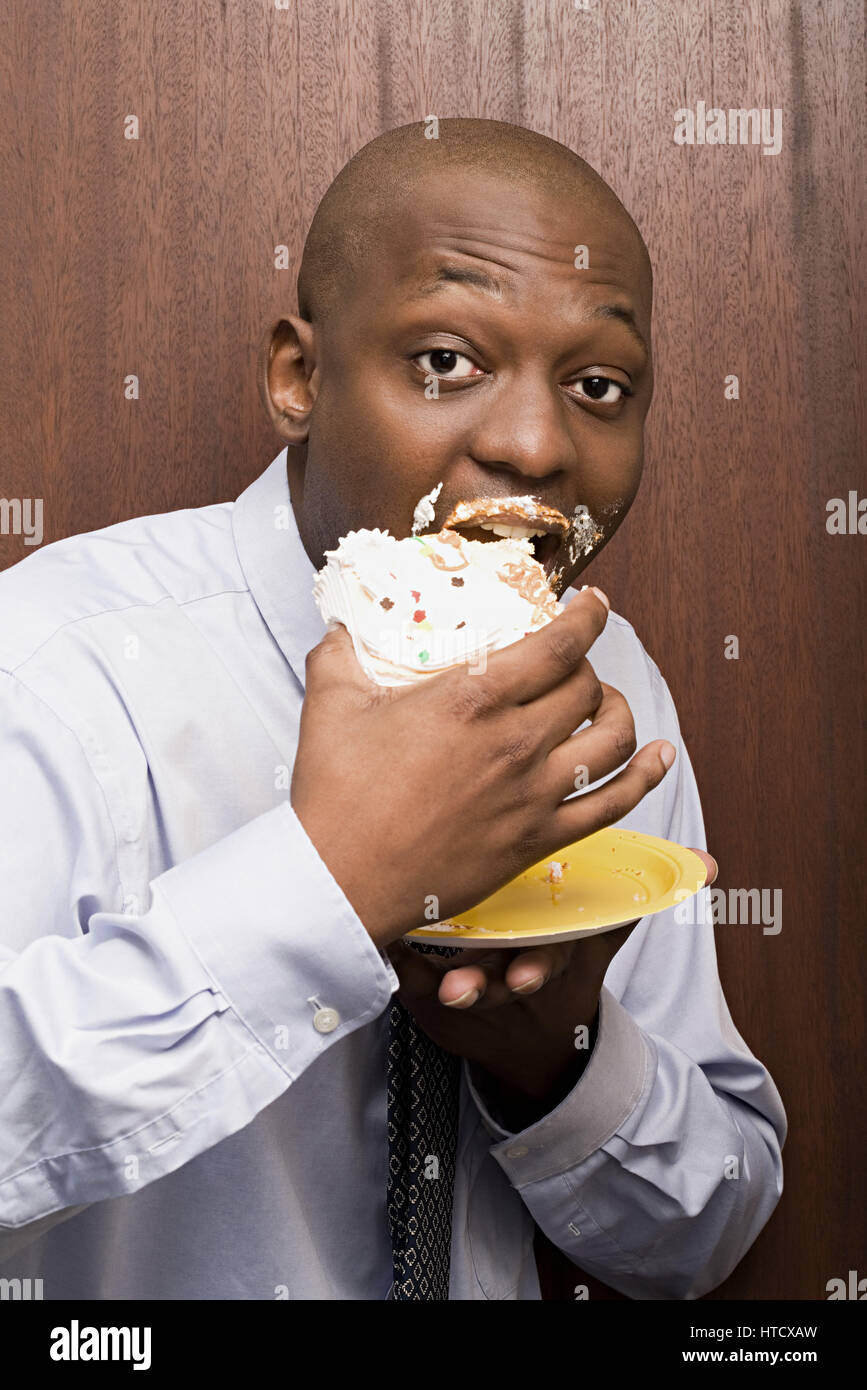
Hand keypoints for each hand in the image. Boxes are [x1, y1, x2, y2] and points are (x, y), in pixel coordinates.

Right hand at [291, 588, 674, 948]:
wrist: (341, 881)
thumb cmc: (334, 796)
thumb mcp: (330, 707)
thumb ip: (339, 657)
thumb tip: (340, 630)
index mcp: (473, 698)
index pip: (557, 644)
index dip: (588, 617)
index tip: (596, 603)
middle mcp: (514, 742)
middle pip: (586, 688)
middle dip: (588, 667)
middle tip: (571, 665)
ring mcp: (532, 794)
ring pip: (611, 739)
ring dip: (619, 713)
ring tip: (607, 705)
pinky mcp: (537, 840)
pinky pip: (613, 805)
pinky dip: (645, 777)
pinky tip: (660, 758)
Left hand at [386, 850, 717, 1126]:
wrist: (535, 1044)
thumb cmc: (560, 963)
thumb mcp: (603, 933)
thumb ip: (643, 893)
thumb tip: (705, 862)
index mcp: (550, 955)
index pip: (548, 959)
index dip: (537, 969)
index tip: (526, 976)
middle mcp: (507, 974)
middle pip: (493, 979)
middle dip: (478, 985)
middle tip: (457, 989)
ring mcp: (466, 986)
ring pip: (448, 986)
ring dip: (432, 988)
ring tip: (419, 987)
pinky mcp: (423, 993)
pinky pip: (405, 980)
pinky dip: (395, 970)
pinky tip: (380, 951)